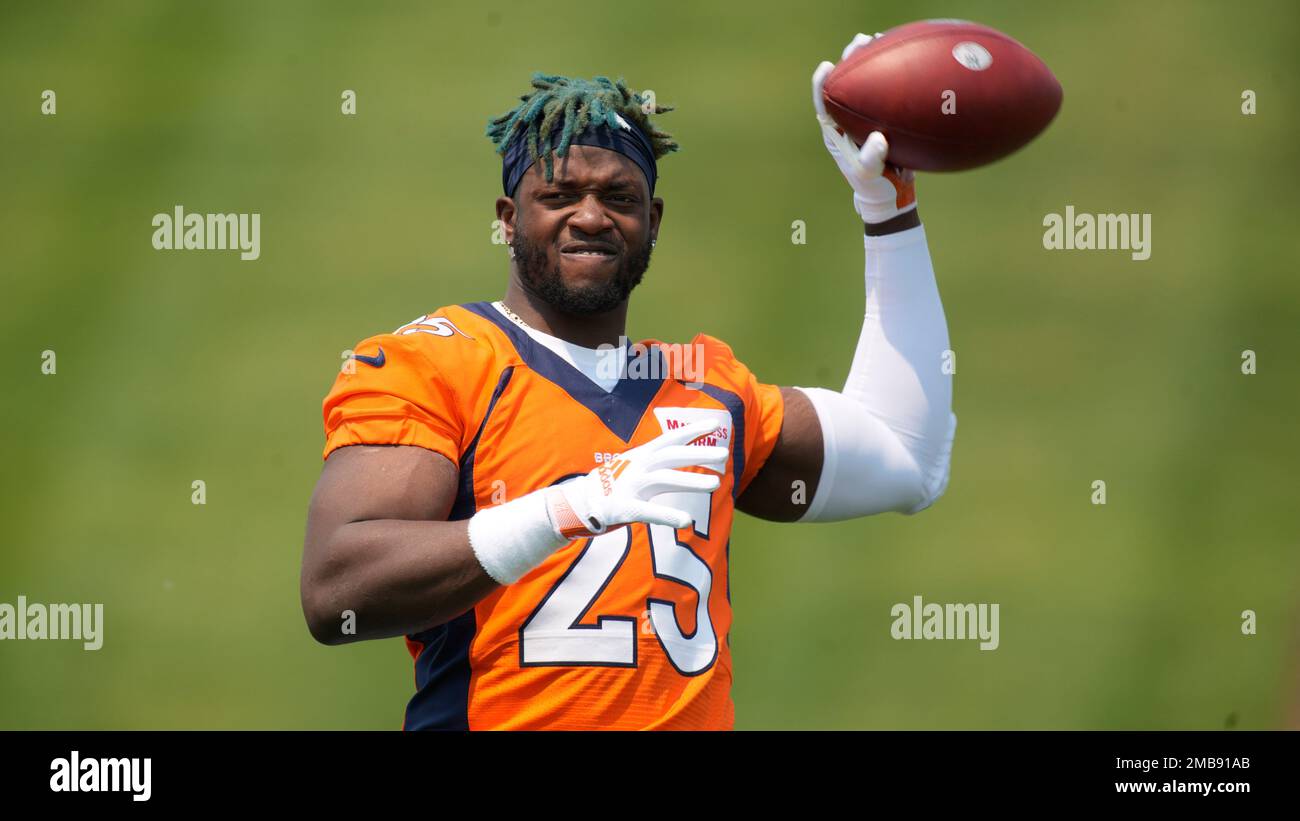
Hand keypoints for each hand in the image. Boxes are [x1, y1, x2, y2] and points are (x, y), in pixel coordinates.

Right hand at [546, 420, 726, 536]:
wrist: (577, 503)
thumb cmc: (612, 486)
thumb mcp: (635, 467)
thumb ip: (657, 463)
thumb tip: (681, 456)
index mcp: (641, 456)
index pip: (670, 439)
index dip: (692, 430)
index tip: (715, 422)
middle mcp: (638, 466)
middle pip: (672, 456)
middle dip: (698, 453)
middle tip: (724, 454)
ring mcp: (631, 486)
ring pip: (665, 480)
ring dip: (691, 481)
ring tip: (716, 484)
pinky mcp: (625, 508)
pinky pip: (650, 511)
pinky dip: (669, 515)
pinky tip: (687, 520)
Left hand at [812, 32, 916, 224]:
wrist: (889, 196)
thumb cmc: (874, 187)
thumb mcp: (870, 176)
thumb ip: (871, 159)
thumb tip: (878, 138)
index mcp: (835, 132)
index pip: (824, 103)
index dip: (822, 83)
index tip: (828, 66)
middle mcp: (847, 121)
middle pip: (844, 85)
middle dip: (849, 61)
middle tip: (860, 42)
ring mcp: (864, 119)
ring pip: (863, 84)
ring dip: (868, 62)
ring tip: (876, 40)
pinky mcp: (881, 119)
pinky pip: (883, 93)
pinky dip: (889, 76)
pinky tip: (901, 61)